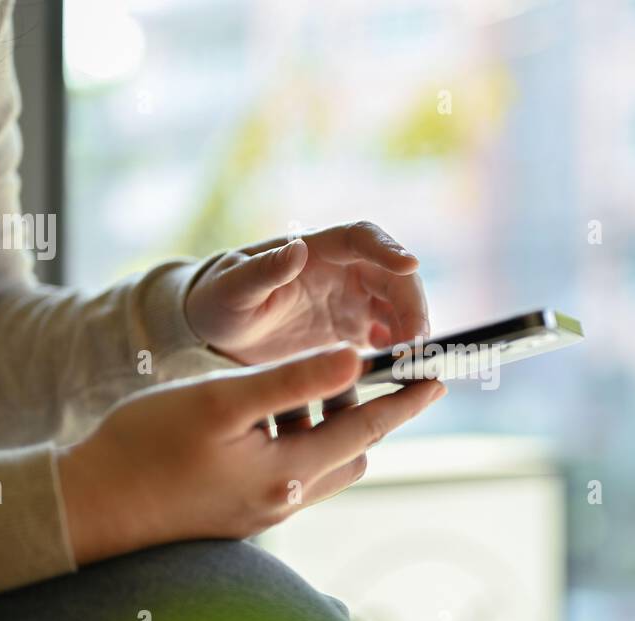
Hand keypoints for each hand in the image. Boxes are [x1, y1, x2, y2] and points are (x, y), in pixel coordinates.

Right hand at [57, 347, 444, 565]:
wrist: (86, 508)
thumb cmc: (146, 446)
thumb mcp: (223, 401)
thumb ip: (295, 380)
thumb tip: (357, 357)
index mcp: (289, 474)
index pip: (368, 430)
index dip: (406, 401)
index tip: (439, 378)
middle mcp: (284, 501)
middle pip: (350, 450)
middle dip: (361, 408)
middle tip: (347, 366)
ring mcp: (261, 513)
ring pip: (319, 464)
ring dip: (322, 424)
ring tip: (292, 385)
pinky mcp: (238, 516)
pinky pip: (288, 474)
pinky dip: (293, 440)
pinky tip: (258, 416)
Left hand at [184, 220, 429, 363]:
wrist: (217, 331)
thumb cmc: (220, 299)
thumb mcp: (233, 287)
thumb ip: (263, 270)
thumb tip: (296, 249)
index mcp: (316, 249)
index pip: (361, 238)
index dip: (388, 248)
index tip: (410, 265)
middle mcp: (342, 270)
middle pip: (393, 277)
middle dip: (412, 305)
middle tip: (417, 342)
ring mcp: (351, 299)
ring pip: (398, 306)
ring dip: (412, 330)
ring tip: (413, 362)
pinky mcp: (352, 329)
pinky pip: (388, 334)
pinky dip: (400, 348)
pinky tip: (398, 368)